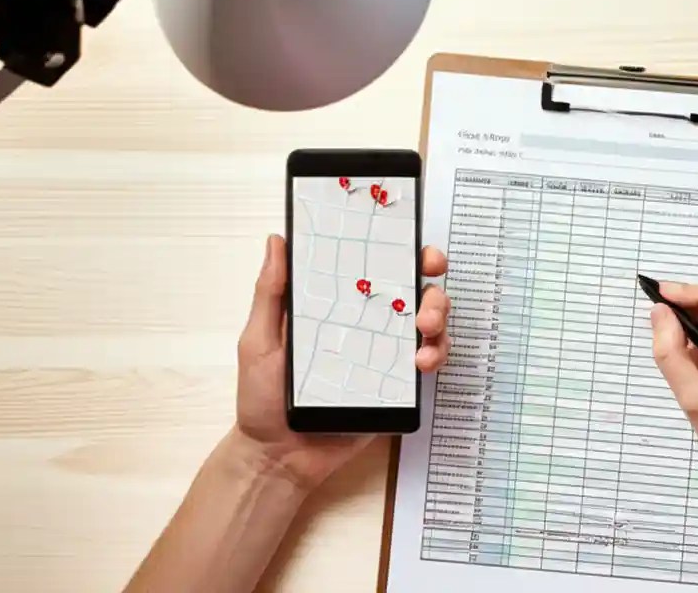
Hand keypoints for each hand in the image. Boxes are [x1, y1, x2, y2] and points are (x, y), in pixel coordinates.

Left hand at [233, 234, 450, 490]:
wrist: (279, 457)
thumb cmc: (262, 399)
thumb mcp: (259, 340)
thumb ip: (270, 292)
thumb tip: (277, 241)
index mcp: (337, 307)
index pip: (374, 268)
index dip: (399, 249)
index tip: (412, 241)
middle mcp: (367, 326)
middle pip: (412, 290)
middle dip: (430, 280)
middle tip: (428, 284)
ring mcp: (385, 355)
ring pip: (429, 323)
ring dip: (438, 316)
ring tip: (425, 329)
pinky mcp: (398, 387)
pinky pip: (428, 362)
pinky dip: (435, 355)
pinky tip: (421, 363)